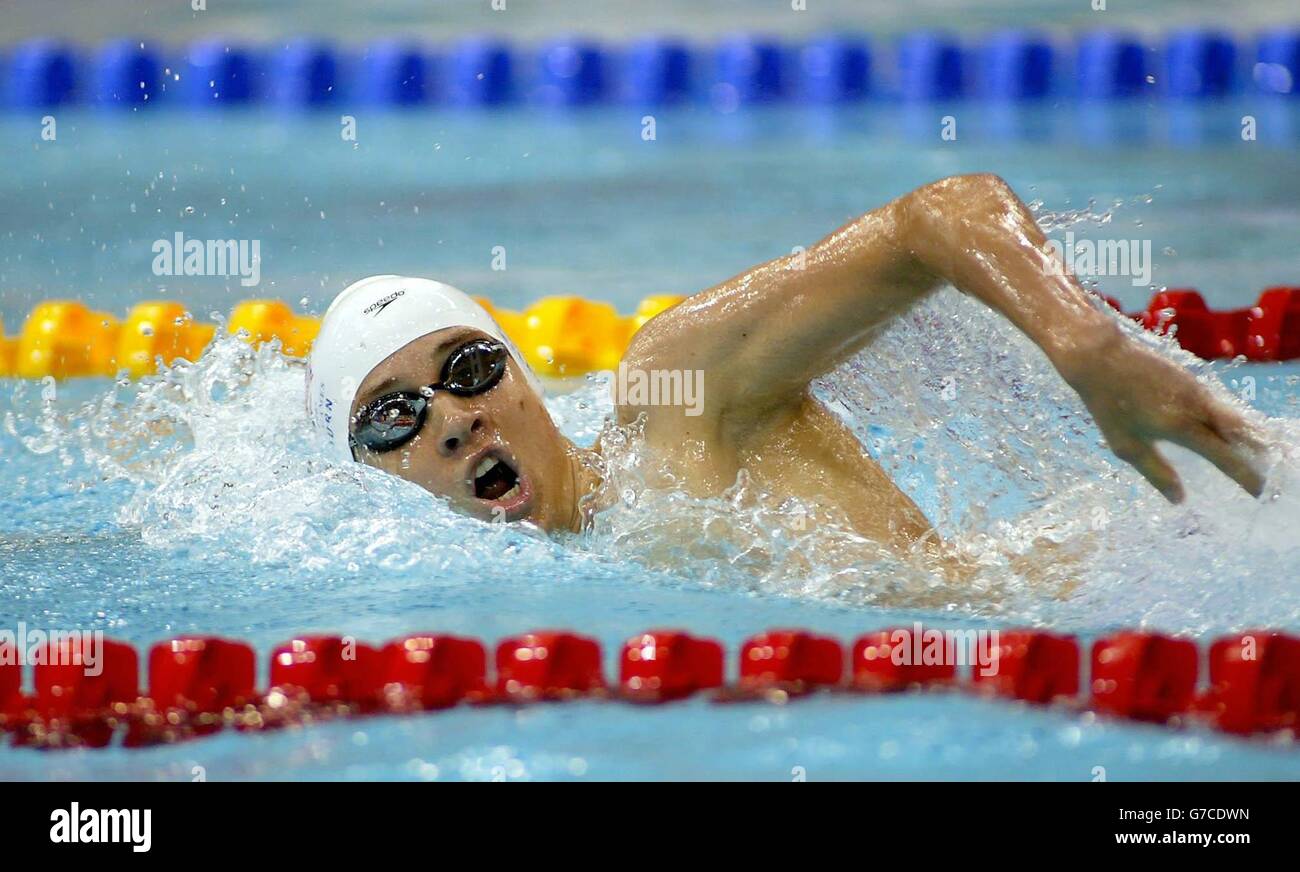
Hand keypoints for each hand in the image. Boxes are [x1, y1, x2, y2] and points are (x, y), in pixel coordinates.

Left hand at [1060, 327, 1265, 502]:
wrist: (1102, 356)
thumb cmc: (1108, 404)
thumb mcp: (1126, 445)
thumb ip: (1156, 473)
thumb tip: (1179, 500)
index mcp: (1182, 426)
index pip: (1225, 456)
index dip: (1245, 475)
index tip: (1258, 491)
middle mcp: (1197, 406)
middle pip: (1242, 432)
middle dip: (1258, 453)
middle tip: (1265, 474)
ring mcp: (1197, 389)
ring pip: (1233, 416)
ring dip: (1247, 436)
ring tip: (1254, 456)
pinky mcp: (1192, 379)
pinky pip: (1219, 405)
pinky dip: (1230, 421)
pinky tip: (1227, 433)